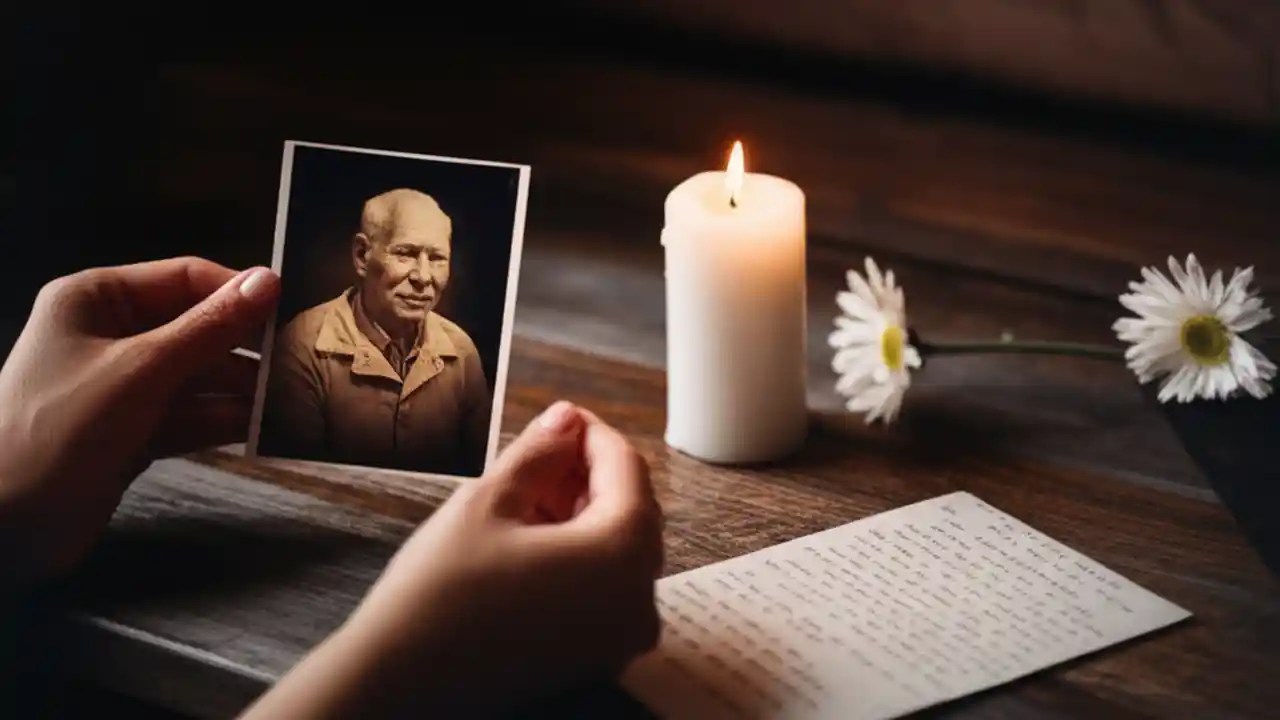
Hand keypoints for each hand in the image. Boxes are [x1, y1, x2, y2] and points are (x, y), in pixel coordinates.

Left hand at [0, 258, 279, 584]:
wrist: (4, 526)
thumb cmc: (57, 432)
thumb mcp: (141, 371)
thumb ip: (209, 328)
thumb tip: (269, 280)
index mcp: (96, 299)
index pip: (184, 278)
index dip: (237, 293)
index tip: (292, 311)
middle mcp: (108, 336)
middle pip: (195, 328)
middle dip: (244, 348)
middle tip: (302, 361)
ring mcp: (120, 388)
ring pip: (197, 377)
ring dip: (240, 389)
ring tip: (292, 399)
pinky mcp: (130, 433)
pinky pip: (188, 416)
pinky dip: (222, 420)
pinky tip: (264, 426)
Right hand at [244, 402, 663, 717]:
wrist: (400, 686)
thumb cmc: (439, 594)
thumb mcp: (488, 503)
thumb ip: (538, 453)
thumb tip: (565, 419)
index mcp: (621, 554)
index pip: (627, 469)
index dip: (592, 433)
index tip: (561, 416)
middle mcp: (637, 601)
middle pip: (632, 511)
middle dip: (589, 474)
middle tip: (542, 450)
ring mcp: (620, 638)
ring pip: (619, 552)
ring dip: (582, 514)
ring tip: (527, 492)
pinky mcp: (595, 658)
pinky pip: (605, 590)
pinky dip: (580, 556)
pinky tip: (533, 537)